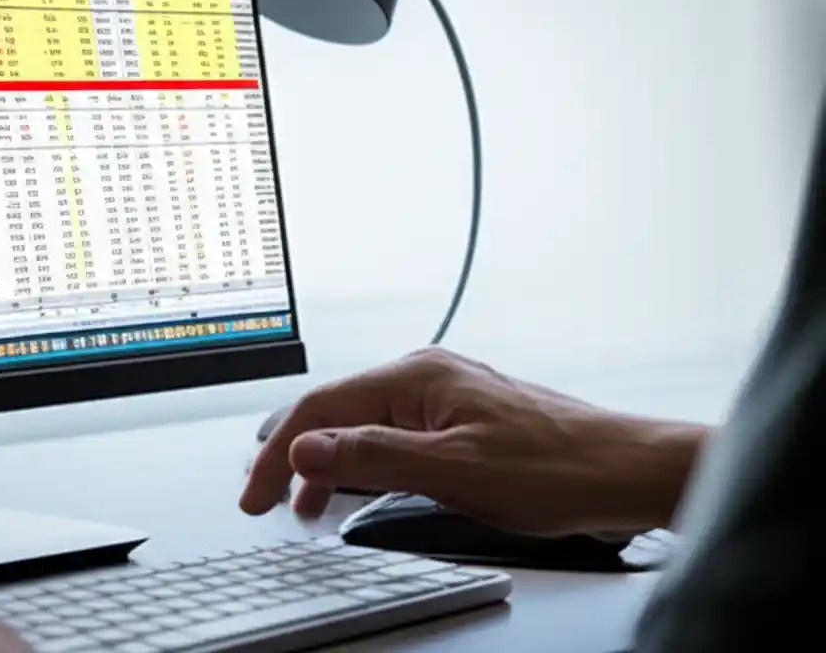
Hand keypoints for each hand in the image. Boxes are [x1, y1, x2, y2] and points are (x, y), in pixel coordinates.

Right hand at [240, 348, 708, 536]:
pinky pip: (388, 436)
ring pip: (359, 425)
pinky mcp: (457, 421)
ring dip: (323, 464)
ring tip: (298, 504)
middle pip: (333, 411)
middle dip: (290, 453)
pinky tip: (352, 490)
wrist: (623, 471)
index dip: (279, 453)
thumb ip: (371, 458)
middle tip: (261, 497)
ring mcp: (441, 397)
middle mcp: (424, 377)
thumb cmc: (556, 467)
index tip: (255, 496)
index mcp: (416, 376)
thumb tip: (306, 450)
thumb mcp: (452, 471)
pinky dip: (359, 465)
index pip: (321, 408)